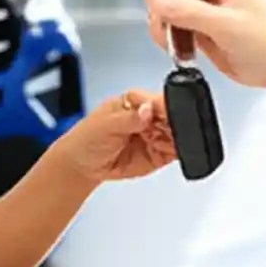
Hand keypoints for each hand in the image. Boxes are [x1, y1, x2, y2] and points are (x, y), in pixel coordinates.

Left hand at [53, 90, 177, 183]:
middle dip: (179, 125)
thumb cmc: (87, 138)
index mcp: (137, 101)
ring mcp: (157, 135)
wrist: (82, 166)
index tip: (172, 116)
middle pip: (176, 116)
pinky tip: (178, 153)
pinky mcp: (160, 154)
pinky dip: (183, 153)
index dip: (169, 108)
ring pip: (181, 133)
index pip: (160, 100)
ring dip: (183, 139)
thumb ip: (128, 118)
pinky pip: (178, 152)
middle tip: (173, 134)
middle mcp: (150, 116)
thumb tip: (147, 109)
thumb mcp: (104, 125)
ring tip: (171, 145)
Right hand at [142, 0, 265, 87]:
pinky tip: (180, 49)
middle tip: (166, 25)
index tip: (159, 3)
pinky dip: (166, 35)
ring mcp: (200, 4)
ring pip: (162, 2)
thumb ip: (191, 11)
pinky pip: (167, 22)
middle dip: (159, 3)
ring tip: (175, 42)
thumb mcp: (229, 26)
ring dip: (161, 23)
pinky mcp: (195, 24)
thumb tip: (158, 1)